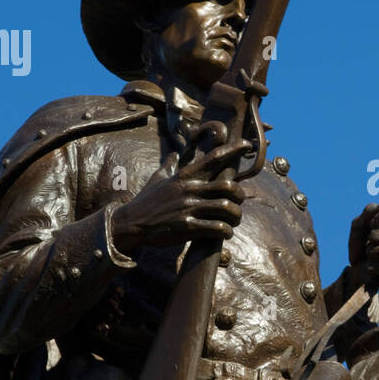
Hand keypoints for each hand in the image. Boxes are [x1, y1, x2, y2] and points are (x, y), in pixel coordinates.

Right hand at [109, 140, 250, 252]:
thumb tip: (173, 154)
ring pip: (227, 208)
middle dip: (240, 196)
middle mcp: (189, 189)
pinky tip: (225, 234)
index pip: (213, 158)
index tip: (248, 145)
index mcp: (185, 176)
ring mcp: (189, 208)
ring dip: (236, 217)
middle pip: (229, 187)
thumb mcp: (157, 179)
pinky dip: (226, 232)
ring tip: (233, 222)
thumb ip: (169, 166)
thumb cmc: (146, 201)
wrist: (130, 223)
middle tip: (238, 204)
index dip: (233, 150)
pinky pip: (217, 228)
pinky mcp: (188, 227)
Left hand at [347, 203, 378, 290]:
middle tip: (369, 238)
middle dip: (378, 236)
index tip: (372, 223)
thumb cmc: (360, 243)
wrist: (355, 267)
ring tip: (368, 252)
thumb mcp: (359, 225)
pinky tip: (369, 265)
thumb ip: (368, 212)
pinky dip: (374, 265)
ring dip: (375, 251)